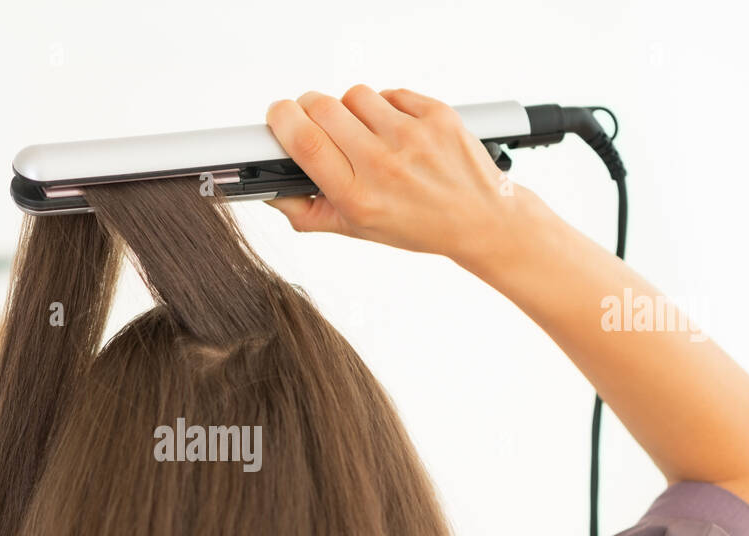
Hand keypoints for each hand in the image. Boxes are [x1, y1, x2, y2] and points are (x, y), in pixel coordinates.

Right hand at [264, 86, 526, 265]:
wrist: (479, 218)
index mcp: (357, 196)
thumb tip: (268, 189)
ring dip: (349, 108)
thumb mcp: (355, 229)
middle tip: (314, 120)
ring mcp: (412, 136)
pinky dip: (384, 107)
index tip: (278, 116)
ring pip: (354, 95)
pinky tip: (394, 130)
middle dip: (308, 108)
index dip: (282, 120)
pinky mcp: (435, 115)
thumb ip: (305, 212)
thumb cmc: (416, 225)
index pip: (304, 142)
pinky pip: (390, 93)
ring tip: (363, 131)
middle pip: (322, 108)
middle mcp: (383, 165)